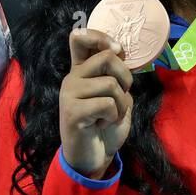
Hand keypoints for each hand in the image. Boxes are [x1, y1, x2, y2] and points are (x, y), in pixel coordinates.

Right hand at [59, 27, 132, 179]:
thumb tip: (118, 53)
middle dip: (126, 77)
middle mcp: (72, 78)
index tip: (116, 50)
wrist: (92, 157)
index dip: (100, 36)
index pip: (79, 38)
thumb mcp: (116, 96)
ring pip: (111, 84)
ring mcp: (69, 94)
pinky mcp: (72, 112)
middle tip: (121, 96)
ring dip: (121, 104)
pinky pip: (106, 104)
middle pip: (107, 57)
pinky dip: (113, 117)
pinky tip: (102, 124)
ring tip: (109, 116)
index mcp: (81, 71)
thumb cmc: (105, 126)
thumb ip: (115, 76)